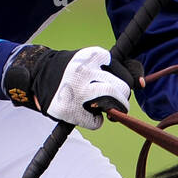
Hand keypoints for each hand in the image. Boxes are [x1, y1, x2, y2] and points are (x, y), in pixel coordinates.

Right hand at [4, 45, 140, 129]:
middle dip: (123, 98)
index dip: (133, 79)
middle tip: (117, 102)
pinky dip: (96, 122)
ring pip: (112, 102)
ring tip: (110, 112)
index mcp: (93, 56)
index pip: (126, 69)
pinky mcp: (69, 109)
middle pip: (122, 88)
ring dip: (116, 110)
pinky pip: (95, 122)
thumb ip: (115, 66)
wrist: (35, 74)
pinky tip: (88, 115)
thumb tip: (142, 83)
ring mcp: (78, 90)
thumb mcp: (90, 59)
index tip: (136, 85)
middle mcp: (86, 71)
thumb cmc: (70, 69)